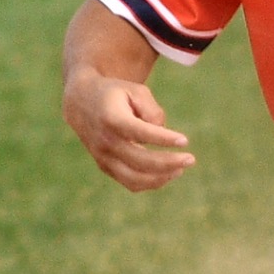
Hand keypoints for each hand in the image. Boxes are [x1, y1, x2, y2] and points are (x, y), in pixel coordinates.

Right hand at [62, 69, 194, 191]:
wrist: (82, 102)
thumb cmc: (116, 94)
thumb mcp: (136, 91)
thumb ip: (152, 111)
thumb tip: (162, 133)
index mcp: (112, 119)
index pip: (140, 133)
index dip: (163, 139)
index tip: (185, 141)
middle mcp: (105, 141)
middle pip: (140, 160)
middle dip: (169, 162)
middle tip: (191, 159)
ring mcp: (103, 157)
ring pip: (134, 178)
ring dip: (161, 177)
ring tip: (180, 169)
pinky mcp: (105, 166)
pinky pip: (130, 182)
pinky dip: (150, 182)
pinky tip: (167, 174)